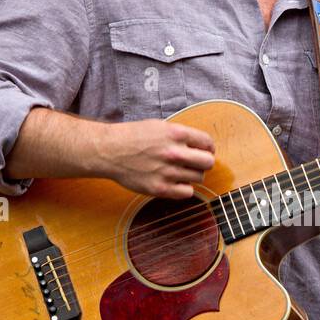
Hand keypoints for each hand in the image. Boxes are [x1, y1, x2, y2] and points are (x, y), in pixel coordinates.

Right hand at [100, 119, 214, 197]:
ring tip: (180, 172)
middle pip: (208, 162)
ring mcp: (168, 171)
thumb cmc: (133, 137)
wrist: (110, 151)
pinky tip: (176, 183)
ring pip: (199, 178)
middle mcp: (174, 153)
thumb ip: (181, 135)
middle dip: (204, 162)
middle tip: (196, 164)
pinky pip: (187, 192)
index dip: (208, 148)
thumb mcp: (159, 126)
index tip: (205, 151)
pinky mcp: (160, 188)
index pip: (207, 142)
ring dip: (193, 175)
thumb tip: (202, 146)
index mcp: (176, 134)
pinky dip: (184, 188)